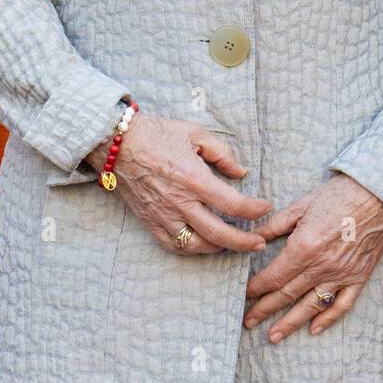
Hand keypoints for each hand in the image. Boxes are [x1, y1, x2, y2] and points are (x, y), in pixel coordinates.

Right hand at [86, 111, 272, 255]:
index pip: (233, 205)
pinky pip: (175, 246)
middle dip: (244, 242)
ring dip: (220, 248)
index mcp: (194, 179)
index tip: (265, 206)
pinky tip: (204, 243)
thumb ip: (222, 153)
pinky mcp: (151, 223)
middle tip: (259, 242)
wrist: (117, 145)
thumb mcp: (195, 133)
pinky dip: (193, 249)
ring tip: (234, 244)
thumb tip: (241, 172)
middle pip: (219, 234)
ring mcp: (164, 216)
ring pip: (197, 245)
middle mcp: (180, 202)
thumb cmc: (157, 135)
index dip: (255, 210)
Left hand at [242, 173, 382, 341]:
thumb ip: (275, 225)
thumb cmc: (338, 195)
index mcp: (304, 247)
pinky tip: (314, 330)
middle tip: (248, 322)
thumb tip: (253, 237)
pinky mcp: (359, 278)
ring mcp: (341, 275)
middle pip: (287, 294)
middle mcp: (321, 266)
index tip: (244, 294)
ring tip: (273, 336)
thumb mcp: (301, 205)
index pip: (274, 276)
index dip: (256, 288)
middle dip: (264, 310)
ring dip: (290, 323)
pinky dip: (328, 320)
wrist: (377, 194)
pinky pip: (342, 305)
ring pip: (310, 306)